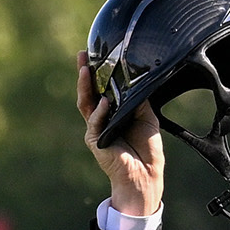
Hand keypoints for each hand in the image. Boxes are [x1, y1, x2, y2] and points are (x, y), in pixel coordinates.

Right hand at [77, 50, 163, 216]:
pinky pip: (95, 122)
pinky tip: (104, 102)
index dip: (98, 73)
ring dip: (85, 86)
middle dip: (85, 73)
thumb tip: (136, 80)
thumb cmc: (147, 150)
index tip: (97, 54)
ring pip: (86, 103)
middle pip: (89, 92)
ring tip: (85, 69)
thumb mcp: (147, 117)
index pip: (102, 88)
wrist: (146, 175)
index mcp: (114, 112)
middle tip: (82, 55)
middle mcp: (102, 118)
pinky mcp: (95, 141)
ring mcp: (97, 129)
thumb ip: (138, 100)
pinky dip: (100, 111)